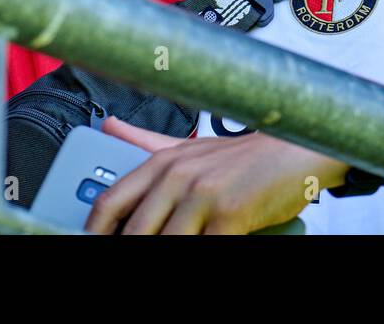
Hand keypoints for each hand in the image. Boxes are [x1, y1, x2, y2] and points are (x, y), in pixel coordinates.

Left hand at [84, 117, 349, 234]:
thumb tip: (108, 126)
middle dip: (129, 248)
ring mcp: (203, 196)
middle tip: (125, 257)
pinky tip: (207, 244)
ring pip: (167, 242)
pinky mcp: (231, 214)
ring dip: (167, 249)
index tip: (90, 242)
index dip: (94, 230)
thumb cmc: (240, 158)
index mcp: (161, 162)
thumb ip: (145, 141)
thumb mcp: (187, 147)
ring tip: (181, 244)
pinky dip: (203, 250)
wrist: (294, 152)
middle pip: (135, 231)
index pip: (110, 203)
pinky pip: (206, 248)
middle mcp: (177, 176)